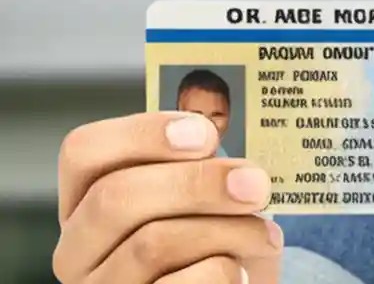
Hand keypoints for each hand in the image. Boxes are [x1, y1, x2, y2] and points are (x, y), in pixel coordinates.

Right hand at [53, 112, 283, 282]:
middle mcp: (77, 249)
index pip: (84, 152)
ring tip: (265, 235)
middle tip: (256, 184)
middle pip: (116, 197)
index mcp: (87, 204)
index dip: (143, 134)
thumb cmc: (212, 247)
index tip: (205, 134)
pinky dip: (226, 272)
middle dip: (198, 183)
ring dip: (227, 231)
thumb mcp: (199, 203)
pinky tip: (244, 273)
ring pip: (151, 244)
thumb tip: (224, 155)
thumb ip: (197, 171)